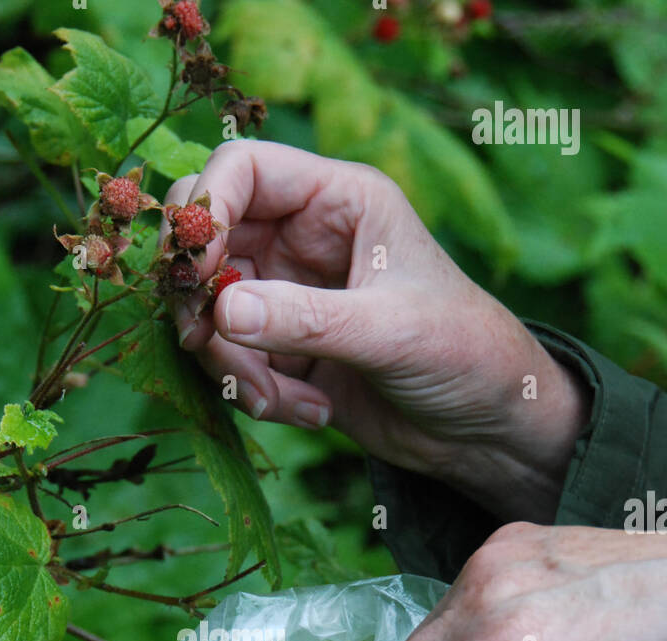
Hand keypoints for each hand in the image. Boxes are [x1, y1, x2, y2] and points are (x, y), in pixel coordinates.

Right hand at [166, 141, 590, 522]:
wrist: (485, 428)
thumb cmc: (463, 352)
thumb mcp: (389, 331)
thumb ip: (304, 320)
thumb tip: (220, 309)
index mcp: (339, 200)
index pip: (243, 170)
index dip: (205, 209)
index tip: (196, 272)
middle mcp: (304, 239)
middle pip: (208, 244)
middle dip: (200, 300)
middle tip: (204, 343)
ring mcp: (288, 297)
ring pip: (211, 313)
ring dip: (234, 365)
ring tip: (285, 402)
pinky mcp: (282, 351)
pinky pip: (233, 363)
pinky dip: (255, 394)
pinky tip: (310, 412)